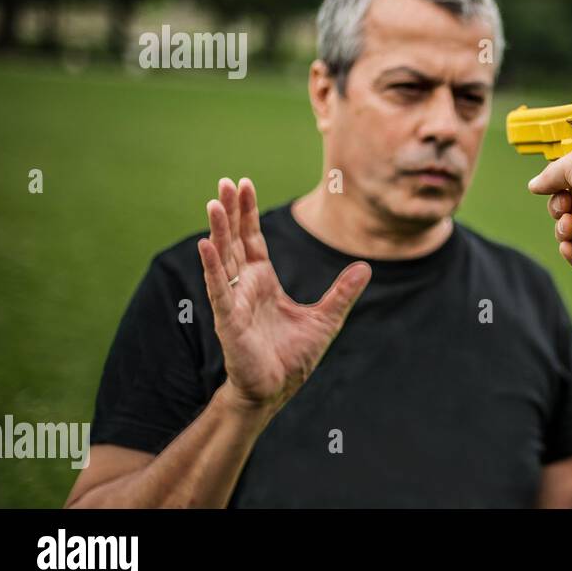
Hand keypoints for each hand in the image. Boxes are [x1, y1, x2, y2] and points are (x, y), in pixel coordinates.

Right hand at [197, 178, 370, 412]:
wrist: (276, 390)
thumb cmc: (293, 357)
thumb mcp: (327, 318)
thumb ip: (343, 292)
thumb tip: (366, 266)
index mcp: (264, 281)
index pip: (252, 239)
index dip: (248, 213)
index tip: (244, 184)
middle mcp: (245, 286)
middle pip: (235, 240)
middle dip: (230, 211)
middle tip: (225, 180)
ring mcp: (234, 301)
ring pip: (223, 258)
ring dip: (217, 230)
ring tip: (214, 201)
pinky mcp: (228, 320)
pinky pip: (218, 288)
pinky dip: (212, 267)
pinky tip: (205, 244)